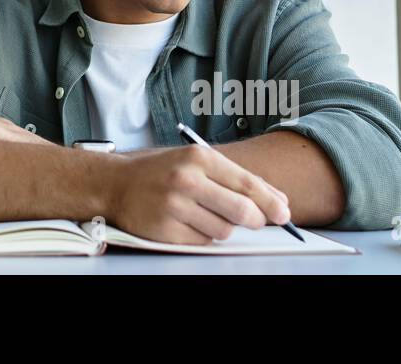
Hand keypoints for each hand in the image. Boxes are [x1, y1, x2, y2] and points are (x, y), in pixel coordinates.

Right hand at [108, 144, 290, 244]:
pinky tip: (188, 222)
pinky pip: (203, 241)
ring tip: (204, 213)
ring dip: (223, 227)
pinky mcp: (165, 230)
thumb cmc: (161, 172)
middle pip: (242, 211)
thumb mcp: (196, 163)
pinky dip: (203, 235)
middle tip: (255, 221)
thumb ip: (234, 179)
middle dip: (255, 220)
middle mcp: (187, 180)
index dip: (271, 201)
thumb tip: (276, 200)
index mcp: (198, 158)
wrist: (116, 183)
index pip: (246, 183)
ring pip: (224, 230)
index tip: (285, 213)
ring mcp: (174, 206)